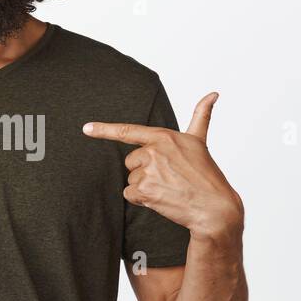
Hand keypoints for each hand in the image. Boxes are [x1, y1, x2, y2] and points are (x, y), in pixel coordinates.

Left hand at [82, 91, 242, 242]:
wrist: (214, 207)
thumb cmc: (207, 175)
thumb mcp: (200, 141)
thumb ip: (201, 115)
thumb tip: (213, 93)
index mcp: (163, 136)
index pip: (128, 131)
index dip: (104, 130)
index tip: (86, 128)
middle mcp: (153, 151)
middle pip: (131, 162)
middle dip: (144, 171)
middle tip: (168, 178)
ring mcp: (148, 170)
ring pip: (131, 179)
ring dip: (145, 186)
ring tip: (168, 189)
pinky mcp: (144, 190)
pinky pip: (130, 194)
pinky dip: (142, 200)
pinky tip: (161, 199)